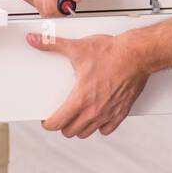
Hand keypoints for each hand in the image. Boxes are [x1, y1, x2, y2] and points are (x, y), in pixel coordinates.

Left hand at [25, 33, 149, 137]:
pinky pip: (107, 130)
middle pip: (71, 131)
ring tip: (77, 117)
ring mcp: (108, 113)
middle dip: (63, 125)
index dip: (48, 123)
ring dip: (80, 128)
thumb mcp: (77, 47)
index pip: (58, 123)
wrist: (136, 55)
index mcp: (81, 98)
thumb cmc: (111, 53)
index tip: (47, 119)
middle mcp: (94, 110)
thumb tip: (35, 39)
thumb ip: (52, 44)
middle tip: (62, 115)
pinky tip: (98, 117)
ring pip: (87, 133)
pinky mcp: (121, 112)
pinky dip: (100, 127)